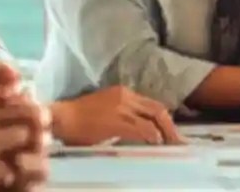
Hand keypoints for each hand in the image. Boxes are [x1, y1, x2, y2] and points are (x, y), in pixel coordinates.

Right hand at [50, 85, 181, 145]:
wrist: (61, 117)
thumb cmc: (78, 118)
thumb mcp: (105, 108)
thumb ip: (123, 114)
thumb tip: (140, 129)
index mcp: (124, 93)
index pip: (152, 104)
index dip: (165, 119)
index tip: (172, 132)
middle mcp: (126, 97)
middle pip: (157, 109)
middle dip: (170, 126)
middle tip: (178, 141)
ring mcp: (121, 108)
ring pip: (152, 118)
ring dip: (165, 134)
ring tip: (171, 146)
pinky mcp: (116, 121)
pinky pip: (140, 128)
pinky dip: (151, 136)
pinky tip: (156, 144)